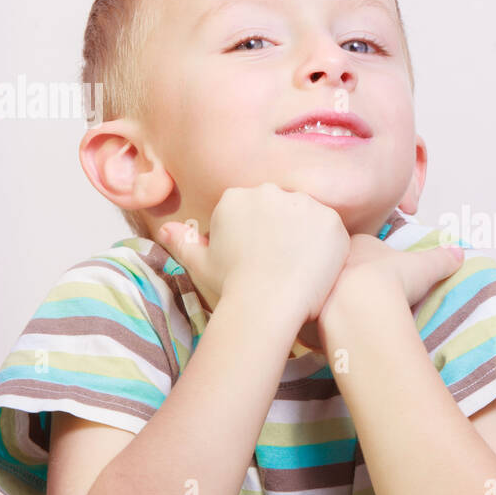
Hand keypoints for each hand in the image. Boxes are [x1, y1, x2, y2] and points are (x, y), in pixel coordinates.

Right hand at [156, 184, 349, 325]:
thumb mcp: (201, 263)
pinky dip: (327, 245)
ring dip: (306, 234)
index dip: (258, 234)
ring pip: (307, 215)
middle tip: (281, 262)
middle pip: (280, 207)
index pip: (253, 209)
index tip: (258, 256)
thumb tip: (164, 230)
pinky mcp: (330, 219)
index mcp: (236, 197)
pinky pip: (330, 228)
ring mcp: (303, 203)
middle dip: (282, 229)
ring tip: (300, 266)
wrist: (267, 303)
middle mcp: (269, 192)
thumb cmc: (231, 285)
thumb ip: (183, 242)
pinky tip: (318, 267)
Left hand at [295, 233, 465, 352]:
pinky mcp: (307, 313)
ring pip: (322, 293)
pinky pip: (312, 320)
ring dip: (333, 305)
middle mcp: (330, 261)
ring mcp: (316, 286)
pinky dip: (322, 329)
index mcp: (356, 244)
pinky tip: (338, 339)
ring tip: (351, 322)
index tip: (381, 277)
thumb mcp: (425, 266)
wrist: (362, 305)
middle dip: (346, 282)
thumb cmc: (393, 279)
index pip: (360, 248)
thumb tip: (460, 254)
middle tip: (363, 300)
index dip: (371, 262)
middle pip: (337, 269)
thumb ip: (441, 259)